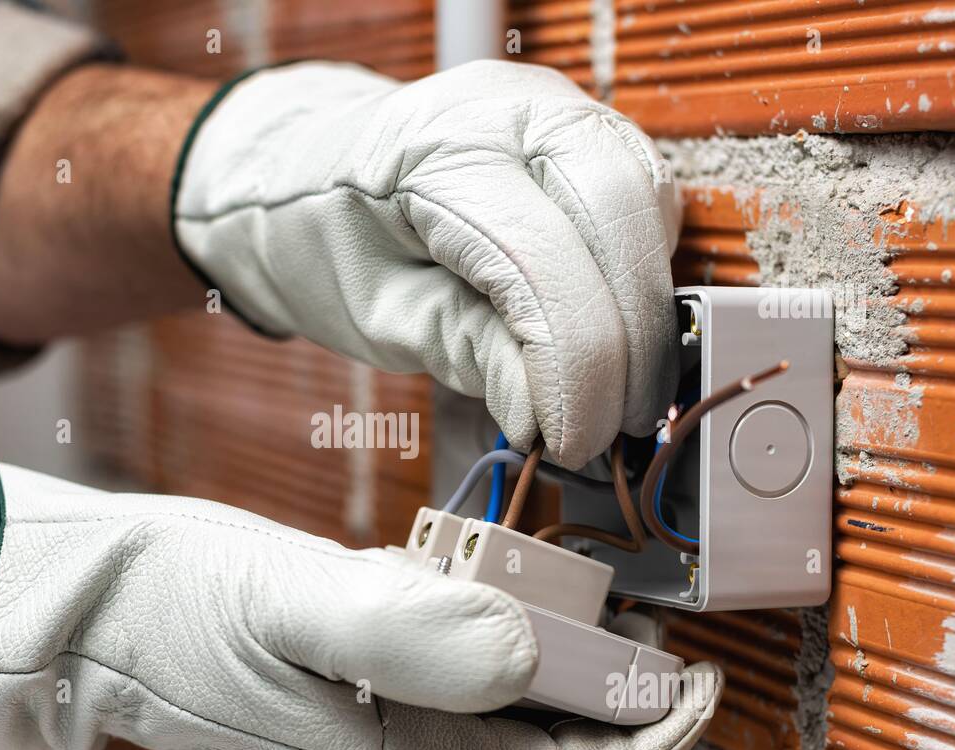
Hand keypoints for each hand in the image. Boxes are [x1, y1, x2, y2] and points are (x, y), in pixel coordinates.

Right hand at [0, 456, 719, 749]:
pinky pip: (454, 704)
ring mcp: (364, 733)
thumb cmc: (171, 604)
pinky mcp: (349, 698)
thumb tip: (525, 652)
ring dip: (571, 701)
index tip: (695, 691)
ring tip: (613, 638)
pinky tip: (514, 622)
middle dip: (621, 729)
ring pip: (500, 741)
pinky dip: (508, 675)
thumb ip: (403, 630)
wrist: (89, 613)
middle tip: (671, 660)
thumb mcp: (284, 602)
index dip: (637, 747)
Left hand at [173, 60, 680, 469]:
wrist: (308, 178)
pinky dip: (634, 272)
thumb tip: (548, 413)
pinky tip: (602, 322)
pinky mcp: (581, 126)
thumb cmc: (330, 242)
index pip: (544, 264)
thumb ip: (469, 353)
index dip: (574, 370)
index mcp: (442, 151)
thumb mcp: (381, 315)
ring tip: (606, 386)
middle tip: (607, 427)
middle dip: (629, 342)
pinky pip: (640, 200)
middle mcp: (514, 105)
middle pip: (621, 218)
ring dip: (643, 307)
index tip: (572, 441)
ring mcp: (555, 104)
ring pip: (647, 206)